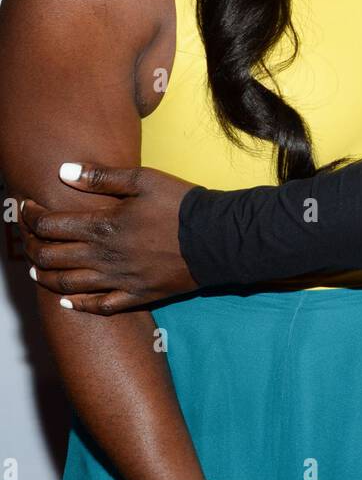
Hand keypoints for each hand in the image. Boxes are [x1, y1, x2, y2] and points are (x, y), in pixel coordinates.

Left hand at [19, 162, 197, 313]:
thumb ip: (101, 177)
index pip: (51, 225)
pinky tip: (67, 302)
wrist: (217, 238)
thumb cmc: (181, 205)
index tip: (26, 207)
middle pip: (53, 257)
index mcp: (102, 226)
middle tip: (28, 239)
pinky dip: (79, 305)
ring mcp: (119, 280)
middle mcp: (104, 257)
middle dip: (33, 246)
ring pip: (69, 285)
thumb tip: (64, 172)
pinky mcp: (137, 295)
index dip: (31, 216)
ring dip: (47, 277)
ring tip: (36, 270)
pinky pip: (100, 307)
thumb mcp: (142, 180)